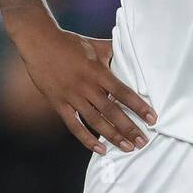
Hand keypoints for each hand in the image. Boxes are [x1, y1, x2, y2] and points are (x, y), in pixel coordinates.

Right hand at [6, 11, 155, 154]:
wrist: (40, 43)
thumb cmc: (70, 43)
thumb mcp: (96, 45)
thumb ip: (114, 51)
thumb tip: (132, 49)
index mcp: (98, 71)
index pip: (123, 92)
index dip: (138, 106)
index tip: (151, 118)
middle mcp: (87, 86)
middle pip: (111, 111)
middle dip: (129, 128)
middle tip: (142, 141)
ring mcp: (72, 97)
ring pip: (95, 121)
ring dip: (112, 136)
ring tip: (127, 147)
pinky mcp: (59, 104)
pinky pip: (74, 125)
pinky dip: (87, 139)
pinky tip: (100, 149)